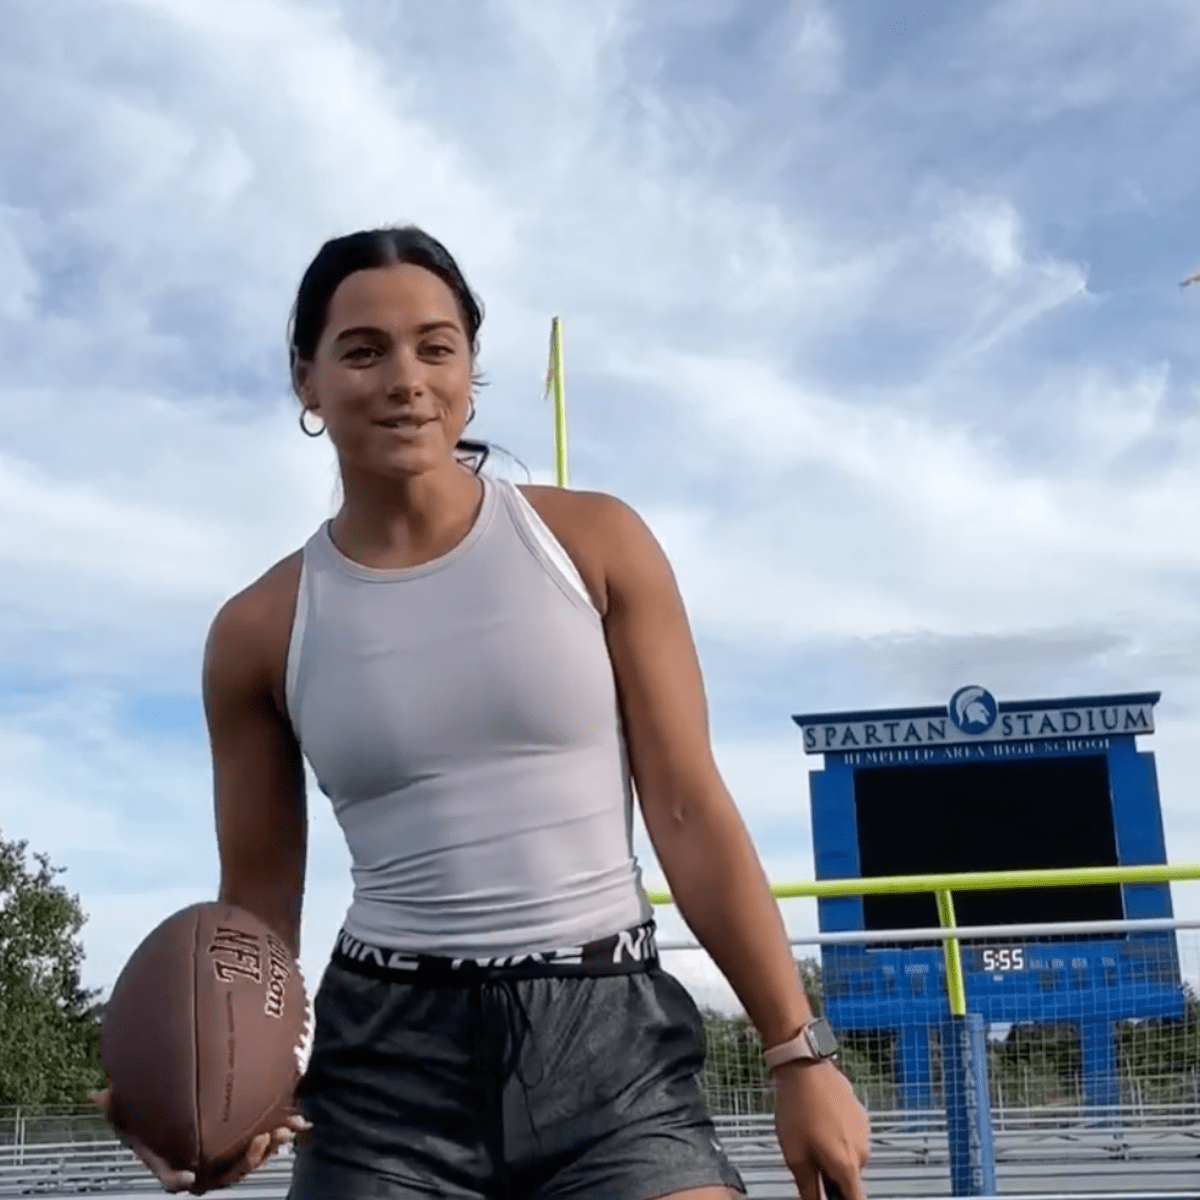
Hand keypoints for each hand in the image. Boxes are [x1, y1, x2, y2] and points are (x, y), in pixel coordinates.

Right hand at [89, 1088, 309, 1192]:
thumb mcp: (129, 1106)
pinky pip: (263, 1145)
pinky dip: (280, 1135)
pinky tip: (299, 1123)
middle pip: (223, 1175)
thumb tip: (97, 1096)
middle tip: (261, 1139)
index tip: (189, 1176)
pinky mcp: (243, 1142)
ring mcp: (224, 1157)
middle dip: (246, 1162)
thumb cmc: (154, 1109)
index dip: (178, 1180)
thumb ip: (116, 1103)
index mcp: (171, 1160)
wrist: (178, 1105)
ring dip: (268, 1149)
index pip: (171, 1179)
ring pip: (248, 1163)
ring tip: (284, 1130)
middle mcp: (200, 1164)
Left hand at [772, 1059, 869, 1199]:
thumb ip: (808, 1187)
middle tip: (809, 1158)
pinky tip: (817, 1120)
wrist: (803, 1065)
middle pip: (850, 1178)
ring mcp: (864, 1131)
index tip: (830, 1197)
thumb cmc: (797, 1105)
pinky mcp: (861, 1115)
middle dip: (832, 1175)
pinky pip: (851, 1136)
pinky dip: (837, 1135)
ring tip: (810, 1133)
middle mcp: (862, 1150)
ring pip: (850, 1156)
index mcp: (847, 1165)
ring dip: (834, 1153)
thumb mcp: (794, 1154)